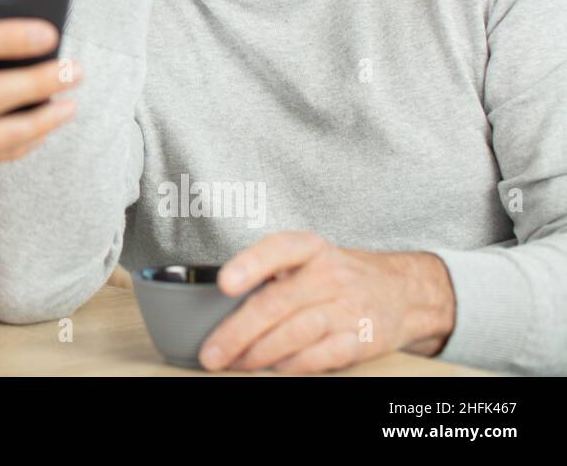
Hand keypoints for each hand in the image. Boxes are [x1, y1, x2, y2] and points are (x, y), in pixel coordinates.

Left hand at [198, 231, 455, 372]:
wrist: (405, 292)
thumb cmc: (340, 276)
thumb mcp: (310, 260)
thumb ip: (272, 274)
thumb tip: (220, 306)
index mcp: (311, 248)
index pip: (278, 249)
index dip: (250, 265)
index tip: (224, 284)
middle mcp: (330, 274)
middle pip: (277, 303)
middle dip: (238, 332)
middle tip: (212, 352)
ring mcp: (349, 307)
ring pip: (296, 332)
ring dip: (260, 353)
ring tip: (236, 363)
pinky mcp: (363, 338)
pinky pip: (322, 355)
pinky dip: (295, 365)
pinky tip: (275, 369)